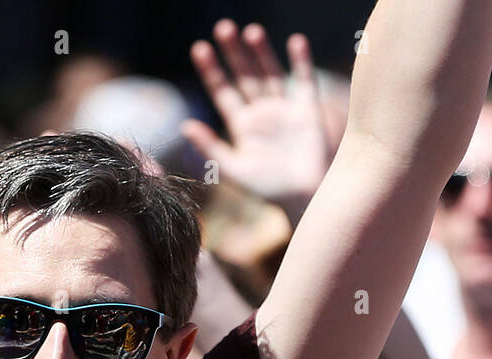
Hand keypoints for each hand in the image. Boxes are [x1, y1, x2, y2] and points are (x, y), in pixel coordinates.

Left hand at [183, 20, 330, 224]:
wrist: (303, 199)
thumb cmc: (268, 188)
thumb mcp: (234, 169)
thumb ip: (210, 147)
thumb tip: (184, 125)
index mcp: (241, 124)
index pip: (222, 91)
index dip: (211, 70)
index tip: (199, 48)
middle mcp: (260, 111)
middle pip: (244, 75)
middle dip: (234, 53)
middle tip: (223, 27)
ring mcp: (284, 108)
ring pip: (270, 74)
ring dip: (261, 52)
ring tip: (251, 31)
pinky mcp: (307, 110)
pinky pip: (303, 81)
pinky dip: (301, 62)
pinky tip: (295, 41)